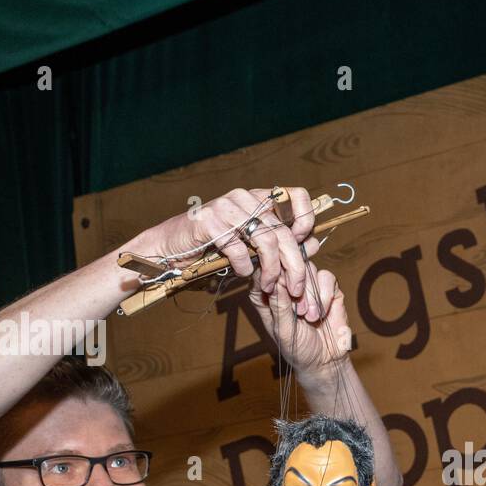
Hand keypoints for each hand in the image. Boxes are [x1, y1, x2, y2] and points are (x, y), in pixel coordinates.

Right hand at [129, 186, 319, 315]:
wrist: (170, 247)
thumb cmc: (213, 246)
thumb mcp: (251, 245)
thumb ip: (280, 243)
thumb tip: (315, 244)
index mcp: (258, 198)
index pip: (297, 196)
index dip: (307, 220)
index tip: (307, 246)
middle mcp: (245, 198)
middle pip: (284, 231)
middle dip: (295, 265)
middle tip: (297, 289)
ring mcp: (228, 207)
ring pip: (267, 240)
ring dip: (272, 271)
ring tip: (267, 286)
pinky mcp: (211, 222)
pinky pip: (239, 248)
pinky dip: (244, 267)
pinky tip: (241, 274)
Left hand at [252, 266, 352, 382]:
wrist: (325, 360)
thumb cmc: (297, 348)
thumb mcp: (283, 329)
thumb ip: (279, 304)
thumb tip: (274, 278)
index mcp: (268, 294)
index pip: (264, 271)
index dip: (272, 273)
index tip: (280, 287)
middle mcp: (286, 285)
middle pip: (288, 264)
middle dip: (295, 286)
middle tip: (299, 311)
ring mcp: (308, 285)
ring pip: (308, 268)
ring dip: (310, 294)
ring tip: (310, 317)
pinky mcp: (327, 288)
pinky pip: (326, 277)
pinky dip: (325, 295)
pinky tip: (322, 313)